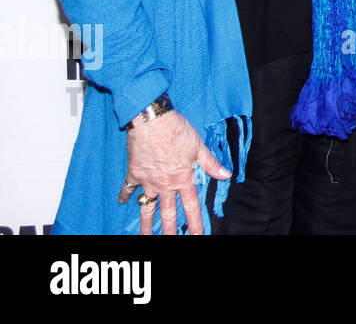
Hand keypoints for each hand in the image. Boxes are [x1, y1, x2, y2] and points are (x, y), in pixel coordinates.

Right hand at [119, 110, 229, 234]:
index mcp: (183, 178)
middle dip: (169, 231)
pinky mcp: (134, 173)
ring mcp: (148, 181)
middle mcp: (165, 184)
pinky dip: (124, 195)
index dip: (195, 223)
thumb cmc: (177, 130)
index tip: (196, 235)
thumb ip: (211, 164)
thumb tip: (226, 175)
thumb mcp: (199, 146)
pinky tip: (121, 202)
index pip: (191, 206)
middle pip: (168, 213)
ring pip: (147, 207)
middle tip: (170, 242)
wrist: (152, 121)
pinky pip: (128, 188)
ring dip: (146, 223)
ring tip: (145, 237)